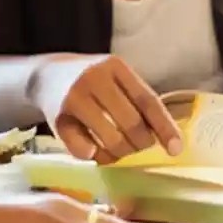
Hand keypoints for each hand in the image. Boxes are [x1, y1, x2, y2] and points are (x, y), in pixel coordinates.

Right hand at [29, 55, 182, 163]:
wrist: (46, 76)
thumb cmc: (94, 82)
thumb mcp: (116, 80)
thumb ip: (138, 101)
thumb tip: (169, 137)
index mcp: (116, 67)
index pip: (148, 101)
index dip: (165, 127)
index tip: (177, 149)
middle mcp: (95, 79)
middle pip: (130, 122)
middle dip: (142, 143)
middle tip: (142, 148)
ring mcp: (74, 98)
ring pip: (109, 137)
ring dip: (121, 153)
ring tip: (121, 152)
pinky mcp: (56, 118)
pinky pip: (80, 146)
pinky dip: (93, 155)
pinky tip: (96, 153)